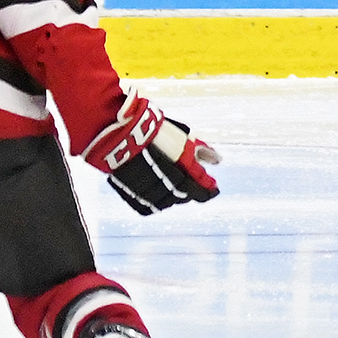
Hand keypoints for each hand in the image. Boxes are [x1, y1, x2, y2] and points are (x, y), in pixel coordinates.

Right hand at [81, 90, 221, 213]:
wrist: (119, 131)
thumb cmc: (153, 131)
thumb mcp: (182, 138)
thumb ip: (201, 151)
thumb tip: (218, 160)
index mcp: (179, 171)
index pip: (199, 191)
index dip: (208, 191)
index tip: (214, 190)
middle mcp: (163, 184)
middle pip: (182, 197)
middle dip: (190, 192)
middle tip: (194, 185)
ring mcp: (145, 190)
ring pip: (164, 203)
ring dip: (172, 197)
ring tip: (175, 188)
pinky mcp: (128, 193)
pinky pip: (145, 206)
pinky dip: (154, 202)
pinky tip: (157, 194)